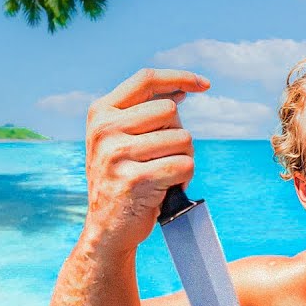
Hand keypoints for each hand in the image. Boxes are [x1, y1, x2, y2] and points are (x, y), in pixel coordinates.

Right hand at [82, 68, 209, 255]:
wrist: (107, 227)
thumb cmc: (123, 178)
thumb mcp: (121, 139)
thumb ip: (145, 114)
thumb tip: (182, 90)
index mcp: (101, 113)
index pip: (146, 80)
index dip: (180, 77)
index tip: (204, 85)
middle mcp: (104, 130)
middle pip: (170, 111)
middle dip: (180, 134)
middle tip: (167, 156)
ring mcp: (116, 155)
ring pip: (182, 139)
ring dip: (184, 158)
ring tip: (164, 175)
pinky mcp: (135, 180)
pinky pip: (184, 165)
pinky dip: (185, 177)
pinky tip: (168, 188)